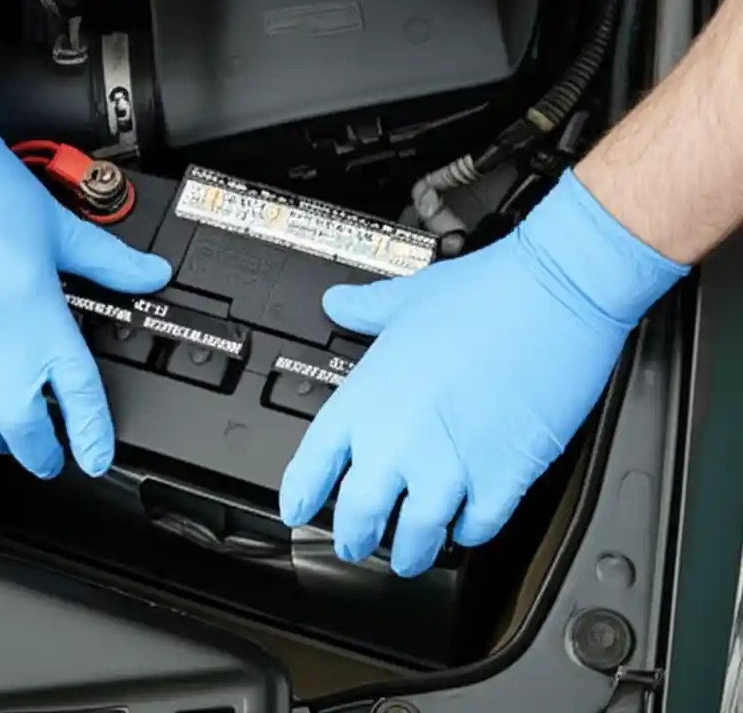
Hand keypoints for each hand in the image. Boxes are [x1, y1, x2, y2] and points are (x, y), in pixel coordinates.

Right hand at [0, 61, 171, 478]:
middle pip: (18, 423)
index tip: (94, 458)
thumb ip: (111, 261)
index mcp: (38, 312)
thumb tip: (152, 276)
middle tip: (44, 459)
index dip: (89, 434)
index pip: (74, 392)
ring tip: (0, 430)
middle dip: (36, 451)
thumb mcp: (61, 227)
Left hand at [279, 171, 687, 576]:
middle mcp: (396, 443)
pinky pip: (477, 527)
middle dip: (353, 539)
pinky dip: (469, 532)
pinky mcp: (502, 479)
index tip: (295, 510)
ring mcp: (449, 468)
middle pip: (359, 515)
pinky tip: (467, 528)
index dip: (300, 494)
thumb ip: (366, 310)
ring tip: (410, 558)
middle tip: (353, 546)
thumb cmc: (483, 293)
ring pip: (417, 536)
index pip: (312, 464)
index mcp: (363, 401)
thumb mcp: (404, 300)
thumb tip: (339, 303)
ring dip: (411, 552)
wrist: (555, 295)